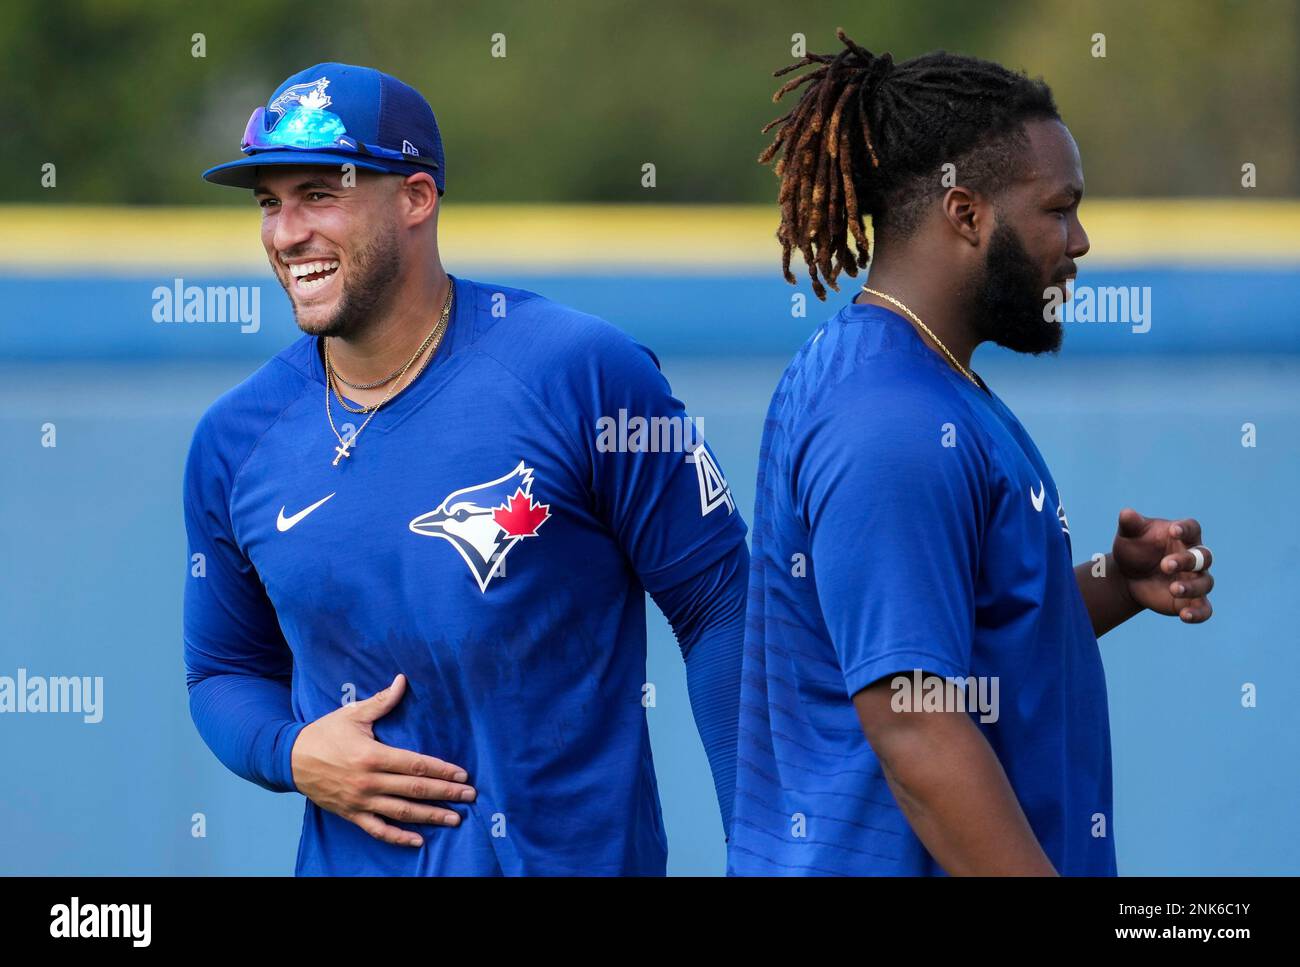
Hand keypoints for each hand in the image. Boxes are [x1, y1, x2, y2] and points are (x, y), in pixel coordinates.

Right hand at [290, 673, 475, 847]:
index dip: (441, 770)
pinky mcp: (351, 814)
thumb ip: (382, 700)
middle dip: (446, 794)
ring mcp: (361, 801)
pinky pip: (378, 830)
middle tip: (470, 796)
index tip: (462, 774)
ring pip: (402, 813)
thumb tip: (403, 680)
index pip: (416, 765)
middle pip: (415, 790)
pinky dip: (399, 838)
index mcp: (372, 756)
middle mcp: (369, 782)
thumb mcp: (353, 714)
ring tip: (455, 819)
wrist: (289, 759)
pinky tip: (419, 841)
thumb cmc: (324, 733)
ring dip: (430, 816)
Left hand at [1112, 508, 1213, 622]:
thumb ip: (1130, 524)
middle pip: (1203, 557)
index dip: (1185, 529)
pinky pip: (1204, 609)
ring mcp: (1195, 579)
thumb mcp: (1129, 535)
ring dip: (1192, 587)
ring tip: (1173, 589)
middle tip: (1165, 565)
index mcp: (1183, 536)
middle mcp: (1195, 557)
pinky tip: (1184, 616)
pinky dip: (1198, 614)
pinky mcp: (1192, 600)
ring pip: (1206, 583)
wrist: (1128, 575)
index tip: (1173, 531)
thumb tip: (1126, 512)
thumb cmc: (1134, 548)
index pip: (1192, 528)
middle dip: (1187, 561)